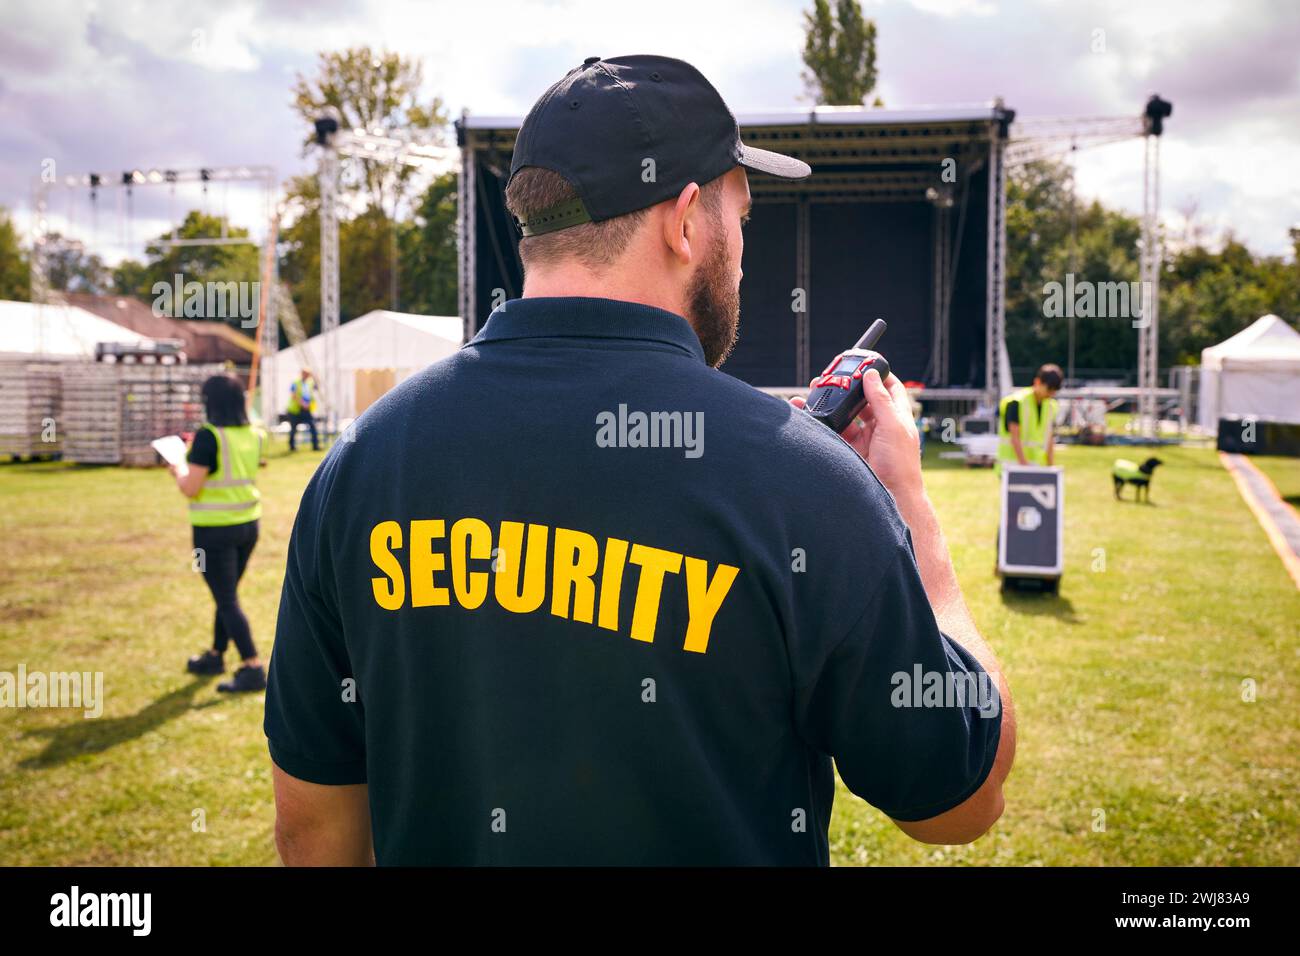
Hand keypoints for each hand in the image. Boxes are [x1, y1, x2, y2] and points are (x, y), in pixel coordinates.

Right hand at [791, 369, 922, 502]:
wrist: (891, 498)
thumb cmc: (901, 465)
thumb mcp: (893, 426)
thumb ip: (881, 400)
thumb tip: (871, 375)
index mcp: (897, 417)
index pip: (889, 388)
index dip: (878, 375)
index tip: (864, 364)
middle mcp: (881, 426)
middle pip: (863, 400)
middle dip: (848, 388)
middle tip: (833, 379)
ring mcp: (865, 439)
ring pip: (846, 415)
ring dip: (833, 404)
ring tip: (816, 392)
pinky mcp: (850, 450)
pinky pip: (835, 432)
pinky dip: (823, 422)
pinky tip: (811, 414)